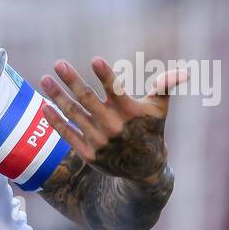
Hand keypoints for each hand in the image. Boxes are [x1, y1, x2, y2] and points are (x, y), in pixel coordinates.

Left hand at [39, 57, 182, 184]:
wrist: (143, 168)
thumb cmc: (150, 129)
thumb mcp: (160, 108)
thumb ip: (165, 86)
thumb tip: (184, 72)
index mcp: (130, 111)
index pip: (116, 90)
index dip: (106, 75)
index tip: (94, 60)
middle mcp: (113, 126)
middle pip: (87, 99)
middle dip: (71, 80)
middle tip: (58, 63)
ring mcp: (99, 140)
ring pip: (74, 114)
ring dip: (56, 96)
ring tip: (44, 79)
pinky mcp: (88, 153)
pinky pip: (68, 134)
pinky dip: (55, 121)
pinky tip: (44, 106)